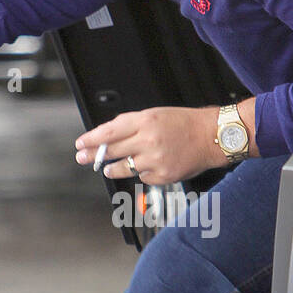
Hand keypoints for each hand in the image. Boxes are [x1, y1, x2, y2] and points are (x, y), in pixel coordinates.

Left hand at [75, 106, 221, 184]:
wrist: (211, 137)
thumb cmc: (184, 124)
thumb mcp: (155, 115)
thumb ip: (132, 125)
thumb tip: (108, 135)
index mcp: (146, 121)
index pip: (110, 131)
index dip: (92, 139)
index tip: (81, 144)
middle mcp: (149, 141)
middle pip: (112, 151)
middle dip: (94, 155)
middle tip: (82, 158)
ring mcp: (155, 160)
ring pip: (124, 167)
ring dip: (113, 167)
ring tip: (108, 167)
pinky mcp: (162, 176)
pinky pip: (142, 176)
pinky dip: (141, 172)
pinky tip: (150, 165)